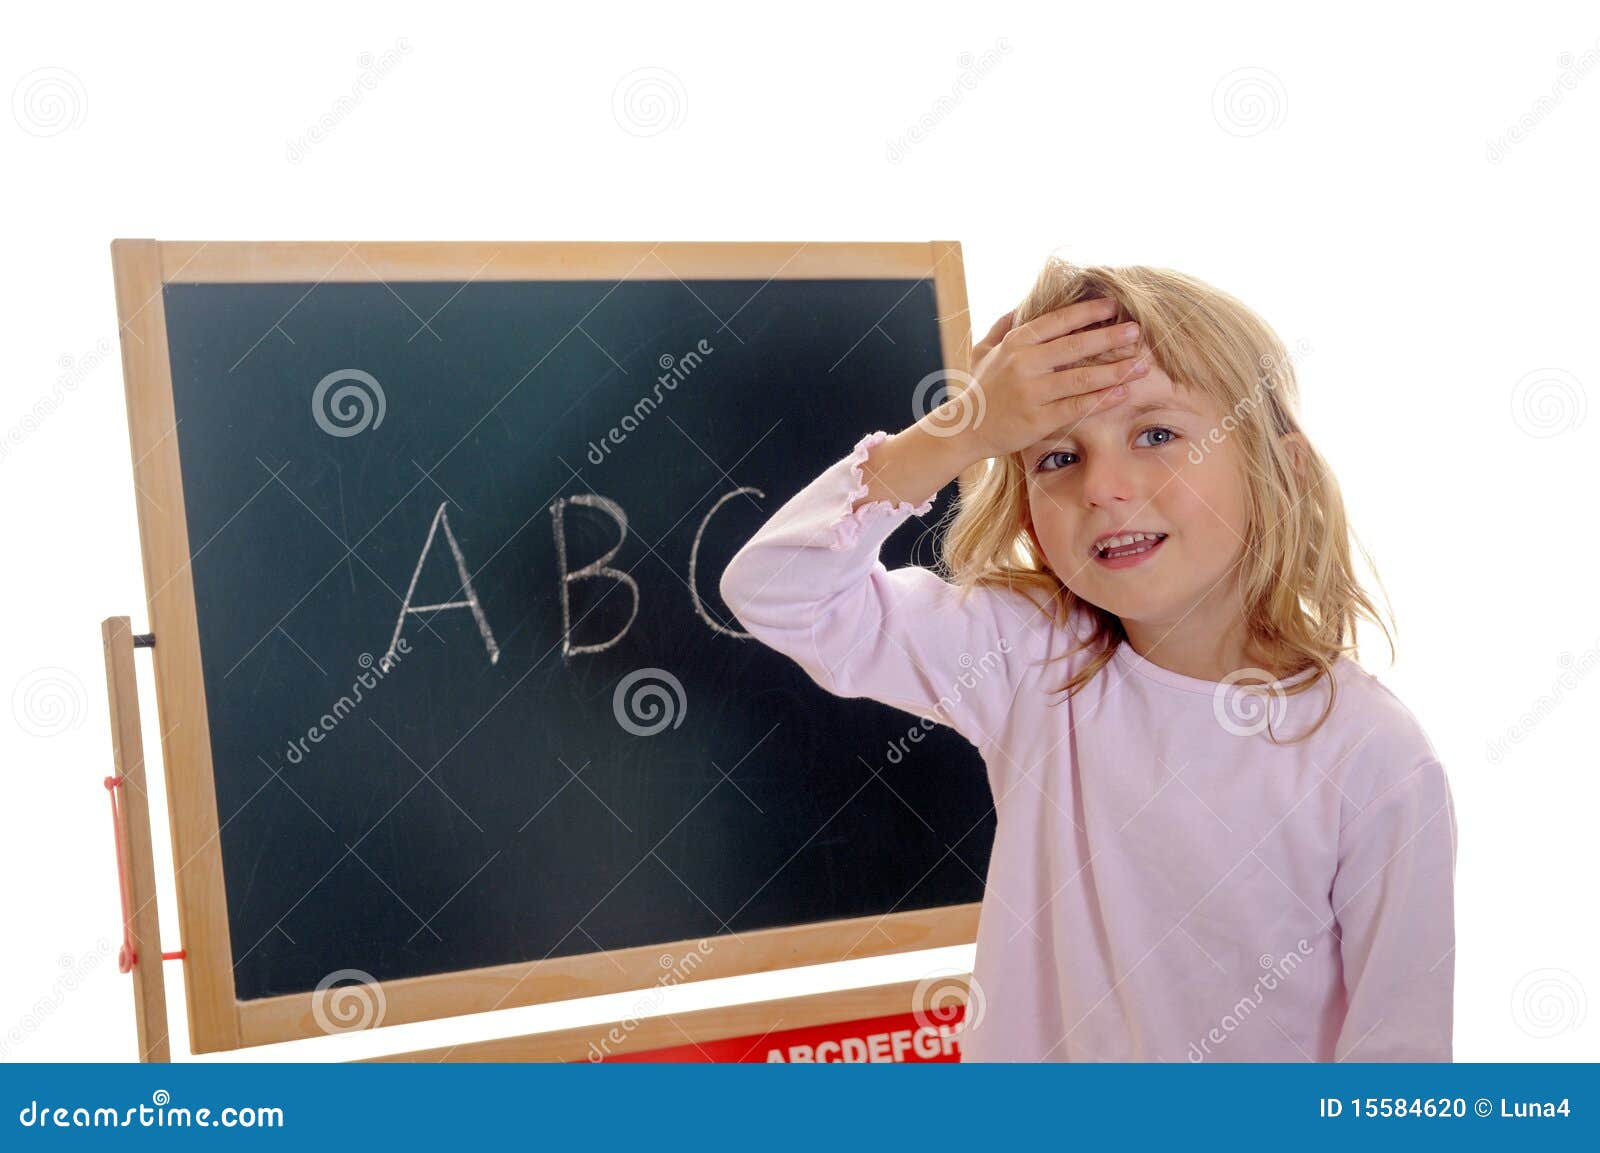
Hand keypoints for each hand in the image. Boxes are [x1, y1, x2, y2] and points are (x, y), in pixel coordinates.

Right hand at [942, 298, 1148, 460]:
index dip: (1088, 312)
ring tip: (1141, 364)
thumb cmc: (980, 388)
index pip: (1058, 321)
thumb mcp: (984, 350)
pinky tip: (1123, 392)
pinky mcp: (1038, 420)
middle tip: (1137, 331)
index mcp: (1015, 343)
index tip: (1114, 305)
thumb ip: (1003, 325)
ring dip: (1115, 370)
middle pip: (1075, 346)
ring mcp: (1031, 392)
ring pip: (1081, 378)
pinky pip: (1076, 407)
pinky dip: (1102, 399)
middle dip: (1110, 337)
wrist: (965, 429)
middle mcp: (1023, 364)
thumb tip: (1022, 304)